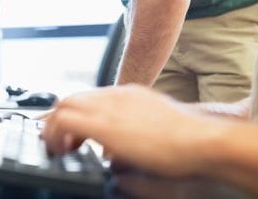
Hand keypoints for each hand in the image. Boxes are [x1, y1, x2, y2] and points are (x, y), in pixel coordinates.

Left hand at [41, 84, 222, 177]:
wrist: (202, 139)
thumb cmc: (190, 142)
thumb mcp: (157, 133)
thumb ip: (137, 138)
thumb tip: (118, 162)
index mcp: (130, 96)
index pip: (91, 98)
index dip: (76, 115)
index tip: (71, 135)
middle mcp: (117, 96)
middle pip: (74, 97)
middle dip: (59, 119)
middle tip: (58, 143)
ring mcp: (109, 106)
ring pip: (65, 103)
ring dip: (55, 126)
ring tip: (58, 148)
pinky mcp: (104, 124)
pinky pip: (65, 120)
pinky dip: (56, 133)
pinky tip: (62, 151)